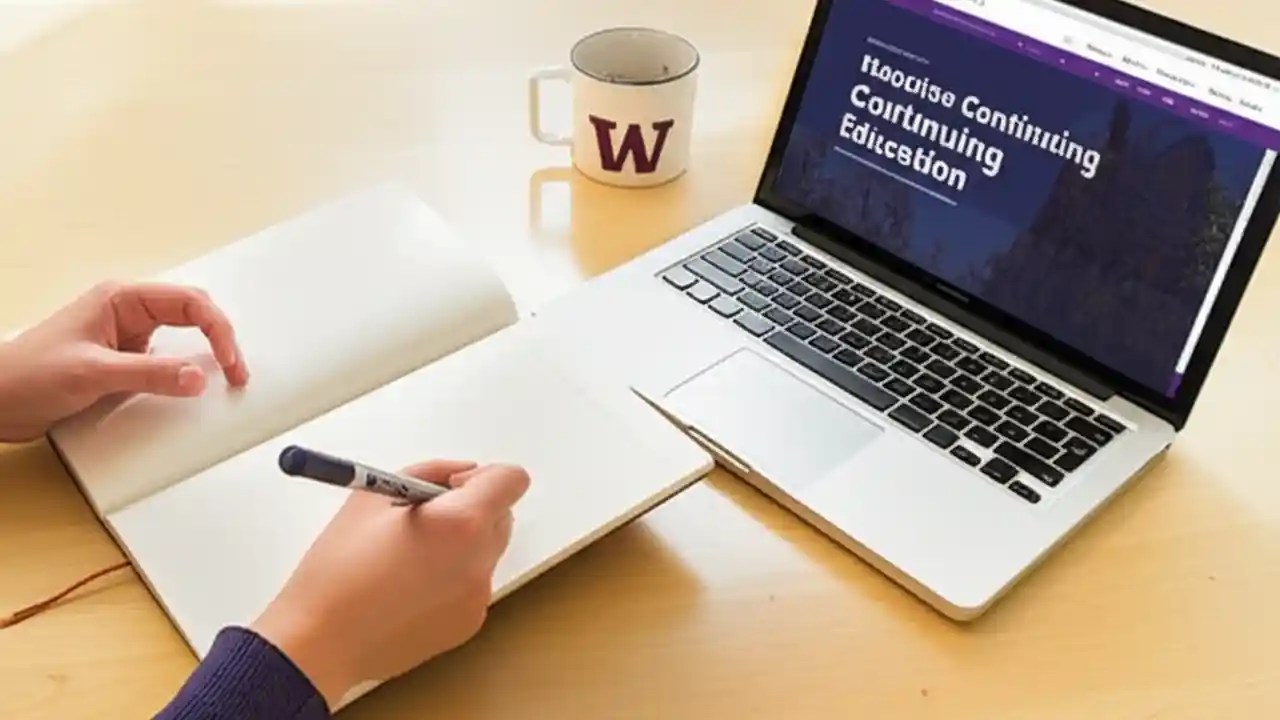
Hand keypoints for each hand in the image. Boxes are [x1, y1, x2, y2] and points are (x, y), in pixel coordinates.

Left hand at [0, 281, 247, 441]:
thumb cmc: (26, 374)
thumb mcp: (94, 373)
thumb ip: (150, 374)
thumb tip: (196, 377)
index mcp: (121, 299)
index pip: (189, 303)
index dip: (217, 330)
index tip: (227, 361)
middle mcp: (127, 313)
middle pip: (194, 315)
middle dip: (220, 340)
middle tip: (236, 371)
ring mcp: (126, 338)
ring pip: (183, 337)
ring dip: (205, 354)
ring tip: (225, 374)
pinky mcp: (123, 362)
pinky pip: (166, 361)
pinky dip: (185, 372)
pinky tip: (191, 385)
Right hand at [250, 461, 530, 707]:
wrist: (320, 642)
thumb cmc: (338, 567)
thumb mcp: (373, 496)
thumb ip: (428, 473)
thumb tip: (463, 472)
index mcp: (460, 523)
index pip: (512, 480)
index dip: (486, 476)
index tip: (452, 487)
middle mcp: (479, 561)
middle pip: (502, 516)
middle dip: (473, 508)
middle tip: (424, 519)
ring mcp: (477, 597)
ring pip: (485, 552)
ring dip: (462, 544)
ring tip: (408, 558)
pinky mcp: (468, 625)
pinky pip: (472, 586)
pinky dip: (452, 579)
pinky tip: (408, 589)